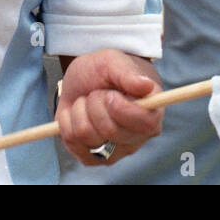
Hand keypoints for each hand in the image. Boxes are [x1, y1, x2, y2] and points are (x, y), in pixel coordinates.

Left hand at [56, 50, 162, 165]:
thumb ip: (128, 74)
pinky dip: (67, 122)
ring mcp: (114, 152)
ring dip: (79, 110)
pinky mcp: (91, 158)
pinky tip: (78, 114)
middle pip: (109, 130)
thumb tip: (146, 86)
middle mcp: (136, 138)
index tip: (110, 94)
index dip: (122, 108)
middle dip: (95, 103)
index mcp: (151, 114)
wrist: (84, 79)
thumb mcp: (112, 61)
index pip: (145, 124)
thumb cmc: (105, 71)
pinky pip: (71, 142)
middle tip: (98, 93)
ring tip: (88, 101)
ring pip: (86, 135)